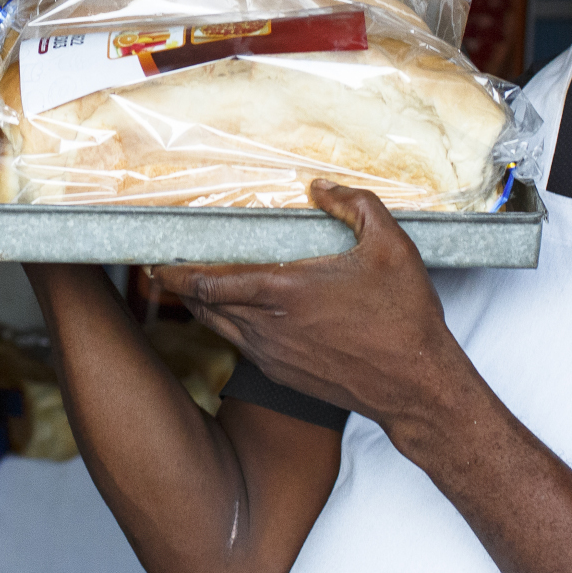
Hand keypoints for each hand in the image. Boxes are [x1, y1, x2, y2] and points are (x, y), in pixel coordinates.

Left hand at [151, 180, 469, 429]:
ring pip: (218, 328)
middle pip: (201, 306)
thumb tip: (320, 186)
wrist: (415, 387)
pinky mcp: (282, 374)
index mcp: (283, 292)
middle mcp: (268, 327)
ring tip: (193, 286)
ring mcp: (272, 355)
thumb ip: (354, 205)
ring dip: (201, 306)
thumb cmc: (404, 317)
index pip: (205, 283)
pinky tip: (240, 312)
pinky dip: (228, 325)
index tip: (155, 258)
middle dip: (178, 286)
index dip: (174, 271)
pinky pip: (241, 345)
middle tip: (164, 266)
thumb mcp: (390, 245)